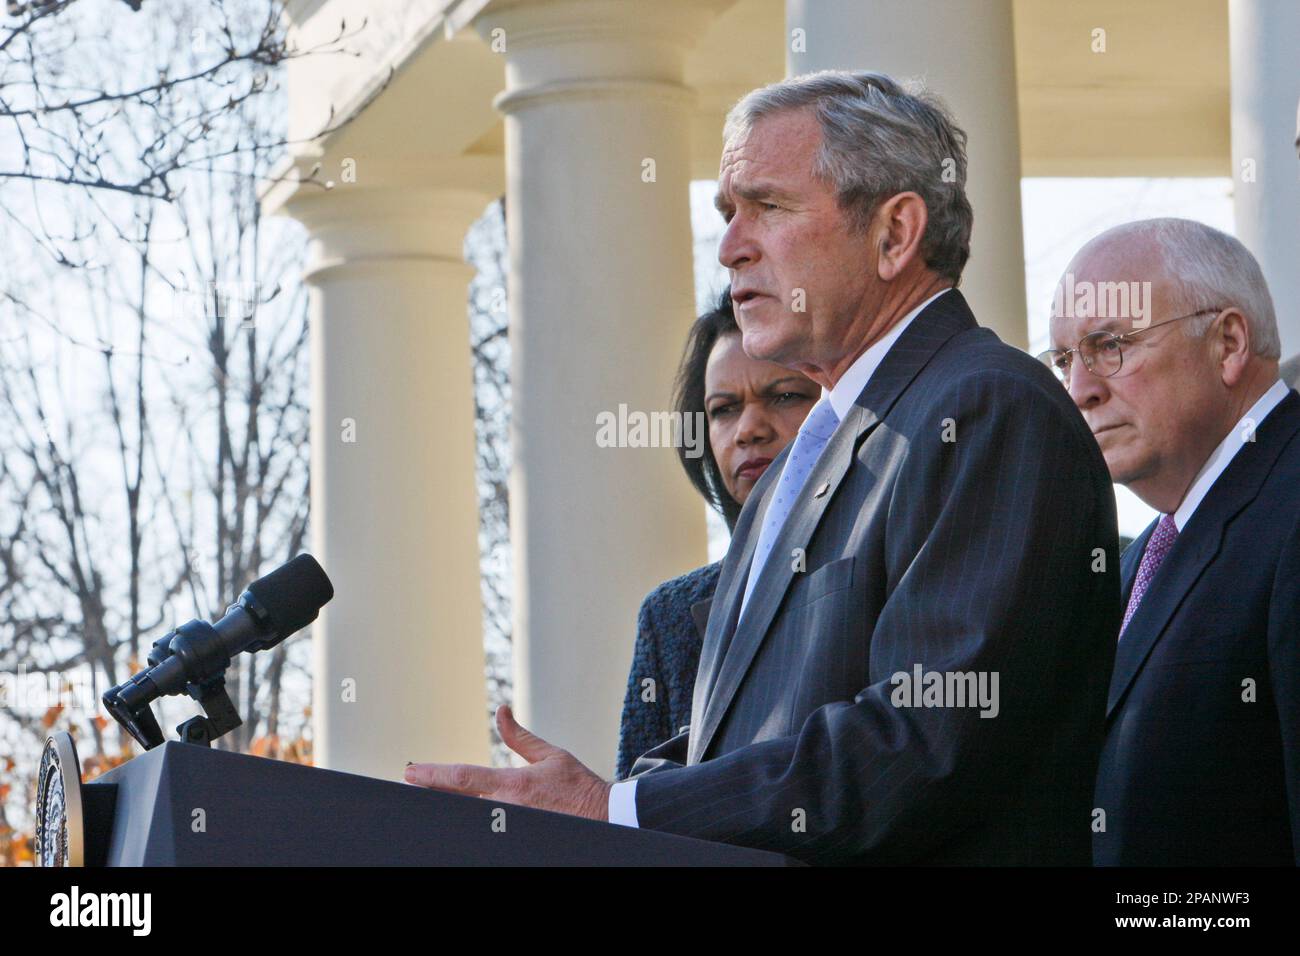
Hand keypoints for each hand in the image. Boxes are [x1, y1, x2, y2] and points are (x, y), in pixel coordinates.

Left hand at [404, 705, 610, 820]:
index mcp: (512, 785)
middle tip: (411, 781)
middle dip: (433, 791)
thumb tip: (501, 711)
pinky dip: (472, 815)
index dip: (432, 774)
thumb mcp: (551, 755)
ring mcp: (509, 826)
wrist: (605, 818)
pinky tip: (459, 808)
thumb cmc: (579, 787)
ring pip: (470, 815)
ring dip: (452, 804)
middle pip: (457, 801)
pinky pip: (488, 827)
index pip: (462, 778)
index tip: (411, 771)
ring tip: (431, 793)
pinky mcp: (515, 835)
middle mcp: (506, 808)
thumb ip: (520, 737)